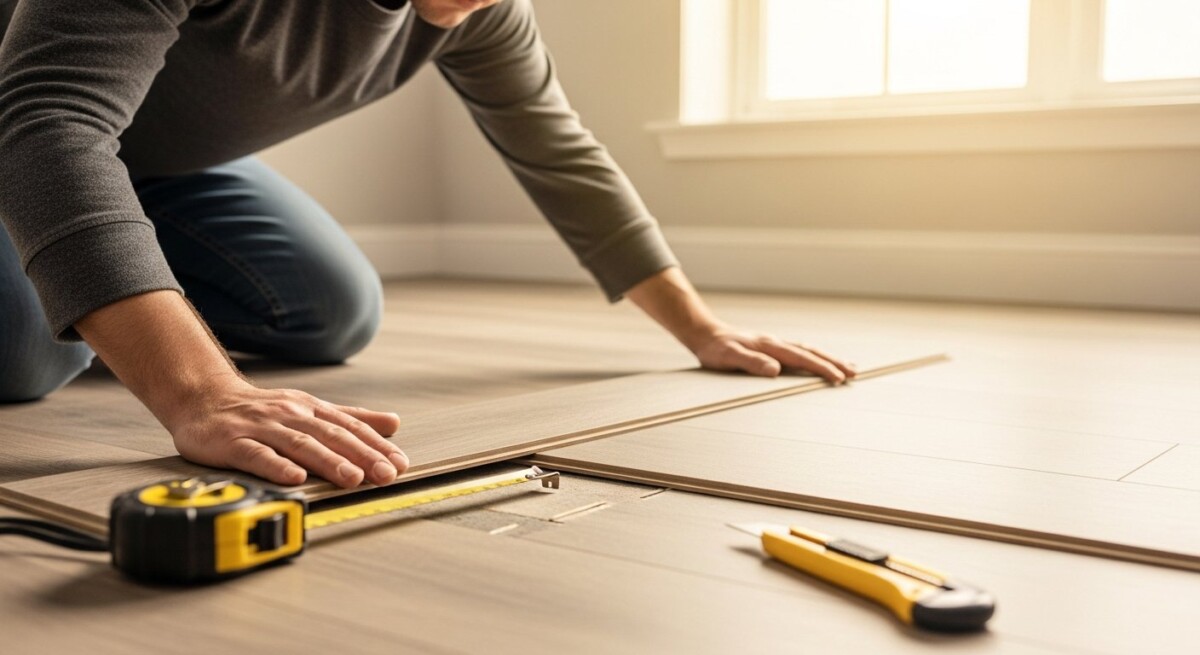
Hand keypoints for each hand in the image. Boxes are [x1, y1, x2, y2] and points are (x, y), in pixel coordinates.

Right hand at [165, 377, 406, 487]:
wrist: (204, 398)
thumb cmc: (261, 410)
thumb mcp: (310, 408)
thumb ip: (351, 418)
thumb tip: (394, 422)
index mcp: (310, 409)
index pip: (350, 428)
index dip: (376, 446)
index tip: (400, 463)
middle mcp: (289, 415)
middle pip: (331, 436)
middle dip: (362, 455)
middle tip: (386, 474)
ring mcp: (261, 428)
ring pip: (299, 444)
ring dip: (328, 461)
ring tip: (352, 478)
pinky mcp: (232, 442)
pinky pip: (256, 455)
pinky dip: (276, 466)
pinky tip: (294, 478)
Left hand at [624, 268, 855, 383]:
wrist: (705, 334)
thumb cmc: (714, 349)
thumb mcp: (728, 357)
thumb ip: (751, 362)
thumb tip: (775, 370)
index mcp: (769, 346)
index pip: (801, 358)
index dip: (821, 368)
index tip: (839, 378)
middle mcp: (776, 343)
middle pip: (811, 352)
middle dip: (834, 362)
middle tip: (855, 373)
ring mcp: (775, 344)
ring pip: (807, 351)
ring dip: (828, 359)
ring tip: (848, 367)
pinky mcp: (771, 348)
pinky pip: (799, 352)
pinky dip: (814, 357)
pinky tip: (821, 362)